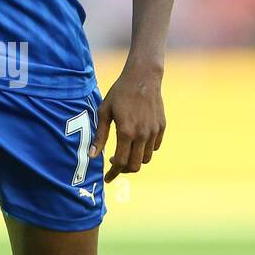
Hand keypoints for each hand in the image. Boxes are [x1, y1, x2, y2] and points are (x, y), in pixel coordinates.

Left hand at [89, 62, 165, 181]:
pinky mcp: (161, 127)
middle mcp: (142, 134)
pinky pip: (154, 147)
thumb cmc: (120, 92)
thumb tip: (92, 156)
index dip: (113, 173)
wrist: (143, 77)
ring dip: (135, 160)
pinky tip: (136, 142)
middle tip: (115, 165)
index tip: (107, 178)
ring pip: (146, 158)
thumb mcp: (104, 112)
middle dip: (124, 170)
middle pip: (135, 166)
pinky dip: (145, 150)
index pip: (120, 162)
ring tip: (125, 152)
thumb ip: (99, 136)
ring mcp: (154, 131)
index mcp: (126, 131)